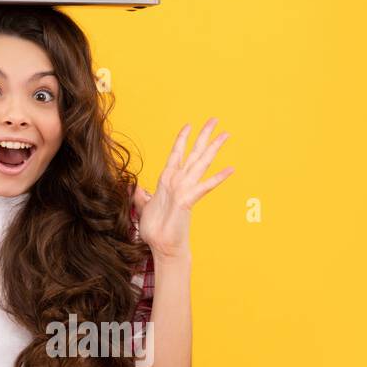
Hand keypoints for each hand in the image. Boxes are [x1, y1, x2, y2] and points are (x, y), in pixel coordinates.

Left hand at [132, 117, 234, 260]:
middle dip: (204, 136)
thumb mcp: (144, 208)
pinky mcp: (187, 201)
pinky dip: (216, 178)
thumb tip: (136, 186)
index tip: (188, 124)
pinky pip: (203, 186)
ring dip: (212, 149)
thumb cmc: (156, 229)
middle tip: (215, 120)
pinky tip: (230, 169)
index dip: (181, 139)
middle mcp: (179, 182)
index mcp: (168, 181)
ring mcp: (185, 190)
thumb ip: (142, 195)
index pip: (176, 155)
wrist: (162, 247)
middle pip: (193, 154)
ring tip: (226, 134)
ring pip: (200, 164)